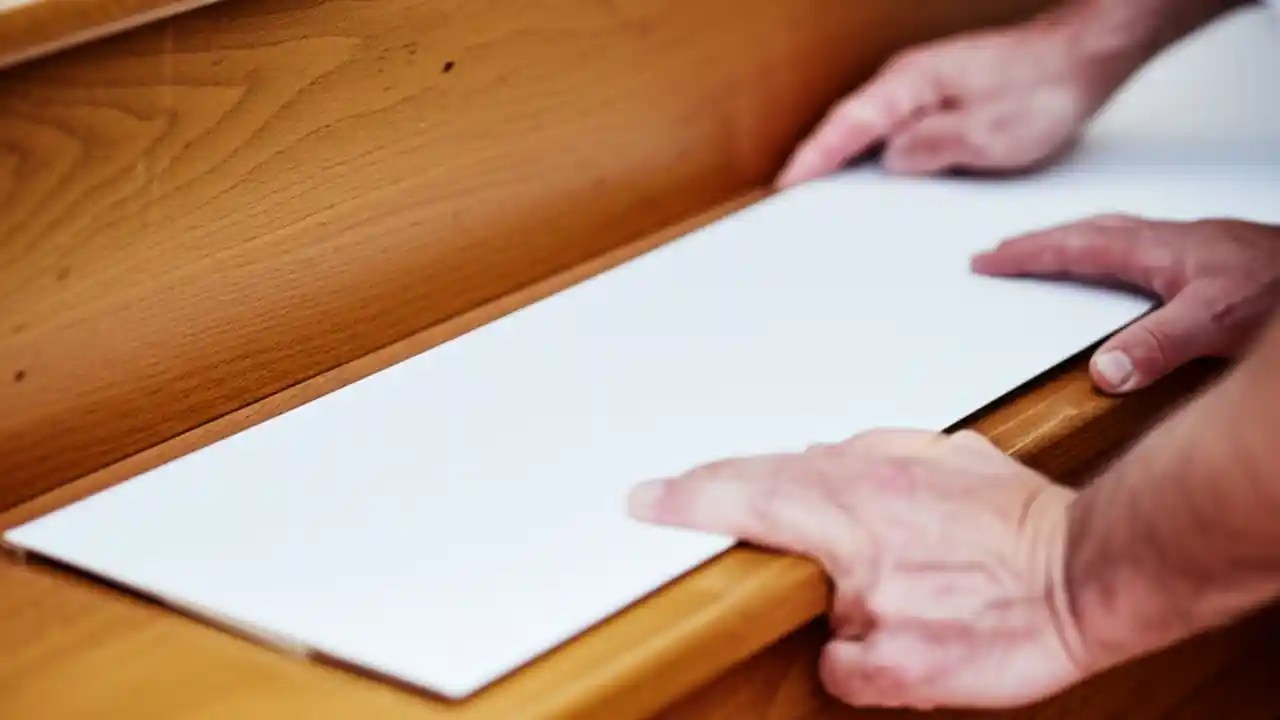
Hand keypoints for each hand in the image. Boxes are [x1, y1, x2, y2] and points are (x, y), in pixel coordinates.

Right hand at [629, 429, 1090, 708]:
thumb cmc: (1007, 619)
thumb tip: (833, 649)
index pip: (737, 498)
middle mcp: (865, 476)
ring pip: (818, 456)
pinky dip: (844, 466)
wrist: (1088, 574)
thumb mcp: (905, 675)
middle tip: (681, 490)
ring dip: (778, 473)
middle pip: (765, 466)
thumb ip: (844, 662)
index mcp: (839, 522)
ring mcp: (907, 457)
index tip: (646, 500)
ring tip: (752, 487)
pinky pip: (875, 450)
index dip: (682, 500)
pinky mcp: (946, 453)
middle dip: (713, 479)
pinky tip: (847, 480)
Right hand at [775, 8, 1141, 186]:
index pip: (845, 126)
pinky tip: (878, 170)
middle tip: (790, 194)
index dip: (812, 158)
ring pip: (870, 126)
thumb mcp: (986, 134)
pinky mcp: (944, 96)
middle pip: (848, 124)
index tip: (786, 184)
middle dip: (817, 159)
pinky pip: (896, 127)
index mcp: (909, 84)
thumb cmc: (1043, 87)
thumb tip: (892, 160)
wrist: (1084, 57)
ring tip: (821, 190)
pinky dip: (877, 149)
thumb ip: (929, 148)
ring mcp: (926, 86)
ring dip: (845, 155)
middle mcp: (911, 80)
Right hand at [973, 216, 1279, 393]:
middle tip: (1006, 250)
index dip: (1027, 253)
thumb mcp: (1217, 323)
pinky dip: (1114, 254)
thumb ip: (1156, 346)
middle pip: (1090, 232)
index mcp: (1159, 251)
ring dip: (1077, 242)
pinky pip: (1143, 249)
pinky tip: (1128, 274)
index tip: (989, 258)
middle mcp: (1174, 243)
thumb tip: (1103, 371)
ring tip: (1051, 253)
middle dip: (1042, 241)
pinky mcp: (1213, 263)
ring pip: (1119, 236)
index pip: (1075, 246)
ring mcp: (1195, 249)